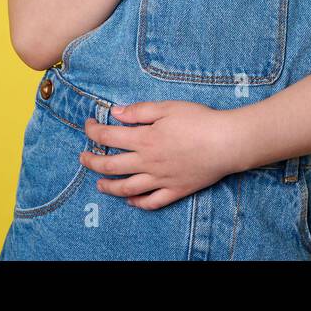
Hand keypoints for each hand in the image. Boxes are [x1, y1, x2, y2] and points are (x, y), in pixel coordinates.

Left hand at [79, 100, 248, 209]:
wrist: (226, 143)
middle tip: (83, 158)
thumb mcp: (168, 108)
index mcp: (144, 139)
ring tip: (99, 184)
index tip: (88, 126)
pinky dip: (138, 203)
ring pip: (127, 188)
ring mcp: (160, 179)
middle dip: (92, 162)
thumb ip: (139, 111)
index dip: (93, 131)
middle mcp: (148, 162)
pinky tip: (131, 200)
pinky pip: (152, 202)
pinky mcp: (175, 190)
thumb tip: (116, 113)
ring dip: (108, 187)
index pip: (108, 137)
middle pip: (111, 166)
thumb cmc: (199, 121)